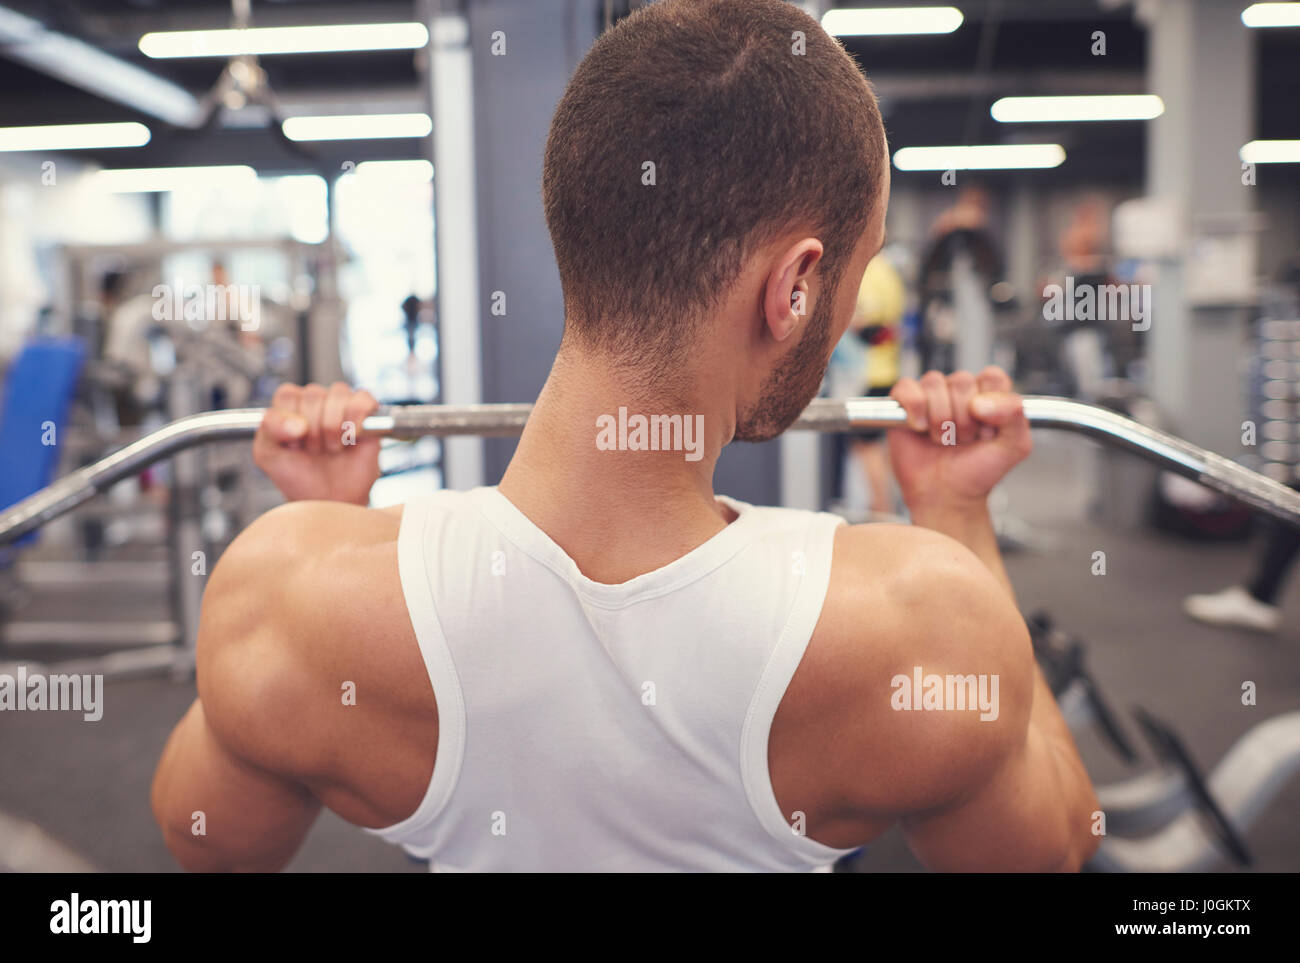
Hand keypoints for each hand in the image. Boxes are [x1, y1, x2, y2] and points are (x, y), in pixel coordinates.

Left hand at [253, 382, 380, 504]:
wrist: (329, 499)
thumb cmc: (298, 476)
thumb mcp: (268, 454)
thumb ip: (270, 429)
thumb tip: (298, 424)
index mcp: (289, 406)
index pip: (288, 394)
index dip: (290, 419)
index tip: (293, 443)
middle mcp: (316, 402)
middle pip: (313, 394)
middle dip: (313, 429)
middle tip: (314, 450)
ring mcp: (342, 406)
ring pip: (338, 393)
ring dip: (334, 427)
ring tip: (332, 447)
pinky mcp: (367, 414)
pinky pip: (363, 399)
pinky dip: (357, 419)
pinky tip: (351, 438)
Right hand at [887, 367, 1031, 514]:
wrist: (945, 496)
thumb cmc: (977, 472)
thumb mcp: (1015, 447)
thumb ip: (1015, 416)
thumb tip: (980, 402)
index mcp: (989, 397)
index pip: (991, 377)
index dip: (989, 404)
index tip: (987, 431)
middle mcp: (960, 393)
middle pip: (961, 381)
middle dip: (963, 419)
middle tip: (963, 441)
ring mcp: (932, 397)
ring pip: (934, 383)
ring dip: (940, 419)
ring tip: (942, 439)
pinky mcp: (905, 405)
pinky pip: (907, 388)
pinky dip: (914, 408)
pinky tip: (920, 428)